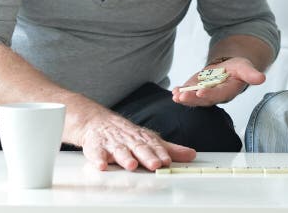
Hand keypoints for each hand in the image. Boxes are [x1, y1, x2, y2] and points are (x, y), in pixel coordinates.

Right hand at [77, 108, 195, 171]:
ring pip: (120, 151)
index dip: (161, 153)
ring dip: (126, 158)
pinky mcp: (96, 148)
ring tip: (132, 165)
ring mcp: (112, 144)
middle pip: (139, 149)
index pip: (153, 146)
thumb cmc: (126, 135)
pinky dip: (98, 159)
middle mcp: (129, 141)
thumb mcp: (149, 139)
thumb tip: (192, 155)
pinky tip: (101, 165)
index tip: (167, 161)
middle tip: (155, 164)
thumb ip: (170, 149)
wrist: (97, 122)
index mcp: (143, 139)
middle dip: (147, 157)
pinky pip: (96, 154)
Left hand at [171, 57, 264, 106]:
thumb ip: (251, 74)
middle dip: (192, 99)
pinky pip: (188, 92)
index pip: (218, 94)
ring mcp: (204, 93)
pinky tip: (174, 91)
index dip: (210, 94)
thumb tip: (262, 78)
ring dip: (184, 98)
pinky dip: (180, 92)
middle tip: (182, 97)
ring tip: (175, 96)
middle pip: (203, 99)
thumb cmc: (238, 69)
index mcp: (228, 91)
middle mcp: (215, 95)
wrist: (229, 68)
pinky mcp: (196, 89)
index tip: (200, 92)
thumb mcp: (245, 67)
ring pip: (194, 99)